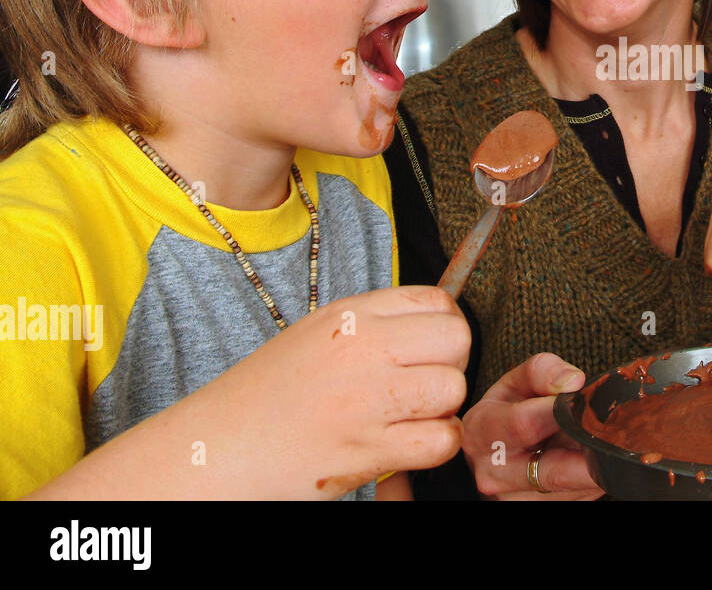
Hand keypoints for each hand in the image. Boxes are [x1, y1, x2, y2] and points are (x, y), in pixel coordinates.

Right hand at [28, 285, 470, 498]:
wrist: (214, 449)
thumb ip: (374, 325)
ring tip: (408, 418)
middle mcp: (362, 347)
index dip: (444, 329)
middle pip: (457, 340)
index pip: (437, 301)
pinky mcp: (367, 449)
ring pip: (454, 389)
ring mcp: (366, 397)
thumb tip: (435, 326)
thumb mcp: (318, 334)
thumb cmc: (266, 395)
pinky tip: (406, 446)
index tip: (429, 351)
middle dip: (450, 366)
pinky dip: (434, 447)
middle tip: (422, 387)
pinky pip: (441, 440)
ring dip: (442, 410)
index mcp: (350, 314)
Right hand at [461, 353, 602, 499]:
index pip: (525, 423)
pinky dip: (592, 478)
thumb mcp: (515, 382)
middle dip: (590, 453)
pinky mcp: (538, 511)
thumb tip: (574, 381)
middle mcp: (494, 474)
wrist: (494, 453)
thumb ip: (541, 371)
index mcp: (482, 432)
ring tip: (602, 441)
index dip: (560, 410)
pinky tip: (590, 459)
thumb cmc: (507, 410)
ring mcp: (517, 500)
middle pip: (554, 472)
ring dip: (594, 465)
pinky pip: (579, 497)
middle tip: (617, 437)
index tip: (586, 399)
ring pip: (572, 488)